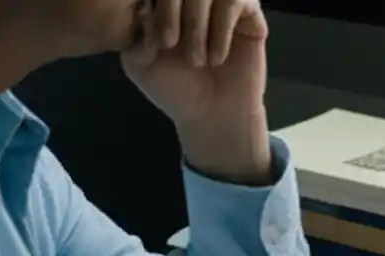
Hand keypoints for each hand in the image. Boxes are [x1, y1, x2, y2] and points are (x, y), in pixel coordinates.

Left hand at [122, 0, 271, 184]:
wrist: (216, 115)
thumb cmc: (178, 90)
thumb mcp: (140, 64)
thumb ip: (135, 32)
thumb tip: (146, 9)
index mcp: (162, 4)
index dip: (152, 4)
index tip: (153, 38)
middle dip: (169, 11)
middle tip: (169, 44)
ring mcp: (220, 3)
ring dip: (197, 24)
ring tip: (197, 60)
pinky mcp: (249, 14)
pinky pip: (234, 1)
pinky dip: (221, 31)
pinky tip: (217, 58)